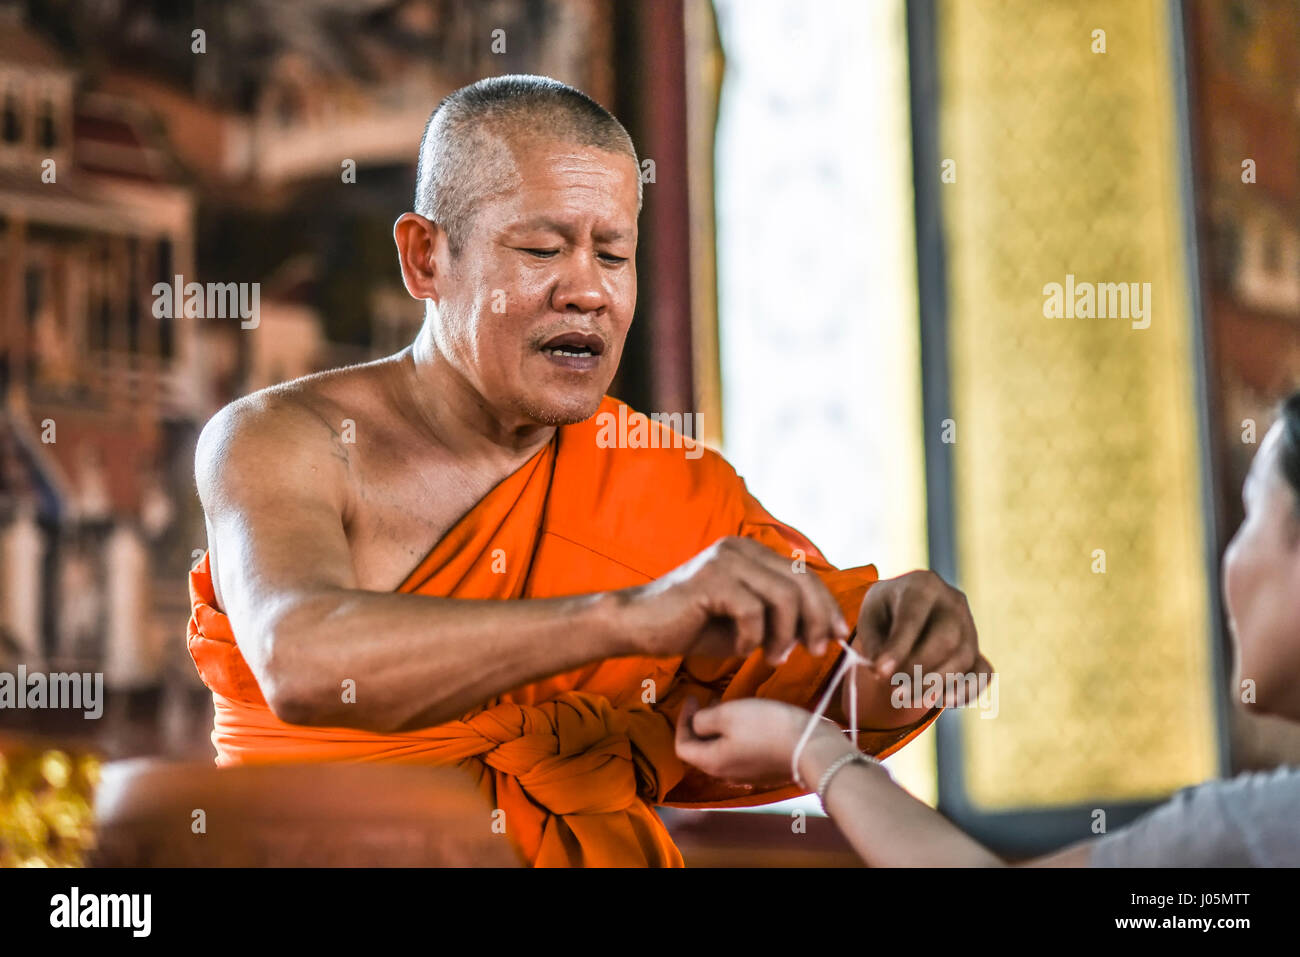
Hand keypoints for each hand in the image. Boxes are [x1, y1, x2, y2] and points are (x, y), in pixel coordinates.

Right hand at [618, 536, 848, 663]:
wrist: (638, 626)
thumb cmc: (690, 626)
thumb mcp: (744, 624)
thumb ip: (778, 621)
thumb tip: (818, 632)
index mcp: (750, 553)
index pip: (803, 575)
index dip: (827, 605)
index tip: (838, 636)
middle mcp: (741, 548)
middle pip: (801, 582)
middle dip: (817, 620)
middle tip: (816, 651)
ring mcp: (726, 560)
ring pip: (783, 597)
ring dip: (785, 635)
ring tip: (774, 657)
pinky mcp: (711, 579)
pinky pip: (753, 611)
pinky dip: (754, 637)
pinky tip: (744, 650)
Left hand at [674, 696, 845, 786]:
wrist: (810, 747)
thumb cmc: (765, 726)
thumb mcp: (728, 714)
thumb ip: (703, 720)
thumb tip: (696, 724)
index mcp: (711, 762)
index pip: (682, 746)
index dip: (681, 720)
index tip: (692, 697)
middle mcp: (725, 774)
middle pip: (701, 750)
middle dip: (699, 724)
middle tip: (707, 700)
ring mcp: (746, 774)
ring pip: (721, 751)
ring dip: (718, 729)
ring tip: (727, 706)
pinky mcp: (764, 771)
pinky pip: (740, 753)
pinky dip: (735, 736)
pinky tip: (748, 721)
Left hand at [855, 570, 991, 706]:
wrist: (908, 605)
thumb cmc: (886, 610)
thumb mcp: (870, 616)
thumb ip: (873, 643)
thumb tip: (882, 673)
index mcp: (923, 585)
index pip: (914, 617)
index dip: (898, 648)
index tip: (880, 673)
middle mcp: (953, 603)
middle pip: (947, 639)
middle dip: (918, 669)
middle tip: (892, 687)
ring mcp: (970, 627)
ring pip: (963, 659)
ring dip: (933, 684)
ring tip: (903, 695)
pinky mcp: (978, 650)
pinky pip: (983, 674)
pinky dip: (966, 691)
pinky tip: (944, 701)